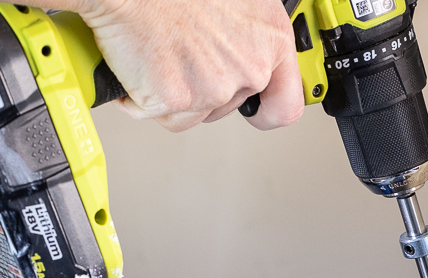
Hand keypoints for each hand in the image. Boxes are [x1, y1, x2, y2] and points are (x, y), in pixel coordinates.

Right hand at [55, 0, 305, 131]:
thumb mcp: (234, 1)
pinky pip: (164, 116)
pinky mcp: (178, 100)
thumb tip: (242, 55)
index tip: (256, 112)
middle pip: (229, 106)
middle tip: (182, 53)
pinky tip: (141, 64)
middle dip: (203, 88)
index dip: (266, 111)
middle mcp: (249, 68)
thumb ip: (248, 36)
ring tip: (161, 53)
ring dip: (174, 95)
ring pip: (195, 114)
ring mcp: (214, 88)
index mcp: (271, 40)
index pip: (286, 104)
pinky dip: (146, 99)